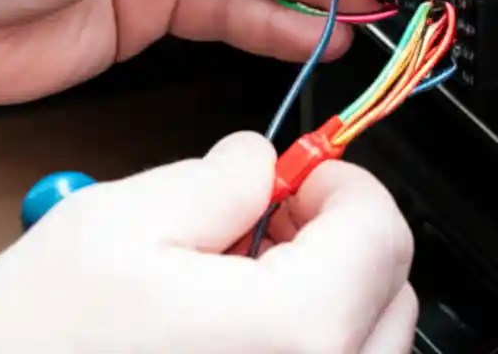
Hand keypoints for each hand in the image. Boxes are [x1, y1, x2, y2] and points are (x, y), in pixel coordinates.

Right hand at [0, 132, 416, 352]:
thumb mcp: (109, 228)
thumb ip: (210, 180)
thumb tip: (256, 162)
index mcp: (293, 329)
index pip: (382, 230)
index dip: (340, 182)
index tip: (296, 178)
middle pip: (388, 291)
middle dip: (332, 240)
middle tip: (257, 224)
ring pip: (365, 345)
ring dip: (319, 298)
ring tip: (225, 288)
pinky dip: (298, 349)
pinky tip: (222, 339)